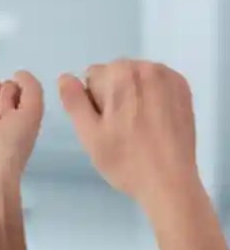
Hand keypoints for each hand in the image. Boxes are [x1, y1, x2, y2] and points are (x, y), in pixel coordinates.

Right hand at [58, 59, 199, 209]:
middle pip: (115, 74)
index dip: (94, 102)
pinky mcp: (184, 89)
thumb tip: (65, 77)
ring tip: (139, 127)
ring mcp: (169, 78)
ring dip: (133, 96)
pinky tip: (155, 121)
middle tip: (121, 128)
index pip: (92, 77)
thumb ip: (73, 100)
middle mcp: (147, 67)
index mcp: (120, 74)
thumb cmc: (124, 160)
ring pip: (136, 79)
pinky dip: (152, 97)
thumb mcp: (88, 133)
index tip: (106, 125)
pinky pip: (156, 84)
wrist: (170, 182)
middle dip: (113, 96)